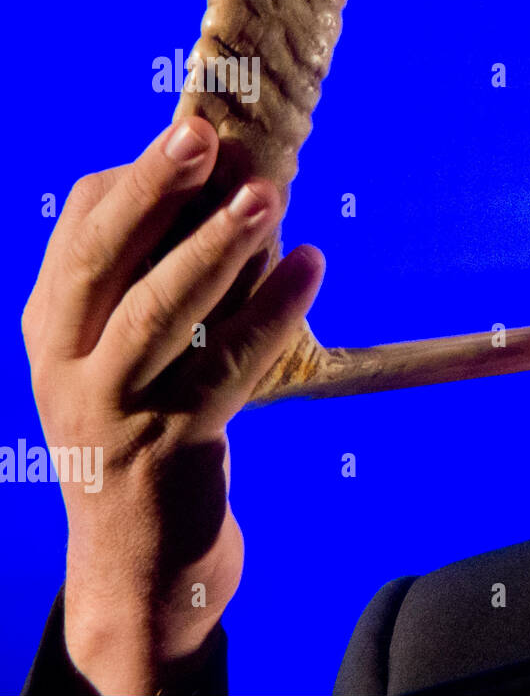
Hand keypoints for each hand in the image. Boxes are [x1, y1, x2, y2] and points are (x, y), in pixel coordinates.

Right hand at [21, 117, 323, 692]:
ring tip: (265, 196)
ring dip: (216, 248)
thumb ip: (159, 281)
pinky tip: (310, 266)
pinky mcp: (168, 447)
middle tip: (202, 135)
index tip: (195, 134)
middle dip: (153, 191)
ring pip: (162, 312)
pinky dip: (272, 310)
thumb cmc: (149, 431)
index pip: (80, 233)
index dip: (137, 179)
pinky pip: (227, 365)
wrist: (139, 561)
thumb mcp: (131, 355)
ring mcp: (112, 409)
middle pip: (104, 261)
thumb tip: (227, 185)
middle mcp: (66, 363)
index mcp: (52, 328)